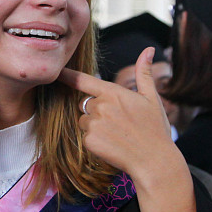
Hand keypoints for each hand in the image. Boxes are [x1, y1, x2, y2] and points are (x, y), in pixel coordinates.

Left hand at [57, 47, 185, 192]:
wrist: (154, 161)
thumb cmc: (155, 129)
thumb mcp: (152, 98)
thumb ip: (144, 73)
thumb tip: (149, 50)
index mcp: (113, 93)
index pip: (84, 80)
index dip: (68, 75)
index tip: (56, 71)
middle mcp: (101, 106)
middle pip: (86, 104)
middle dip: (97, 111)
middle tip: (119, 122)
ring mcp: (94, 124)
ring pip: (84, 120)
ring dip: (95, 126)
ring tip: (117, 134)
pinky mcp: (89, 141)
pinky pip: (85, 136)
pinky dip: (95, 141)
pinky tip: (112, 145)